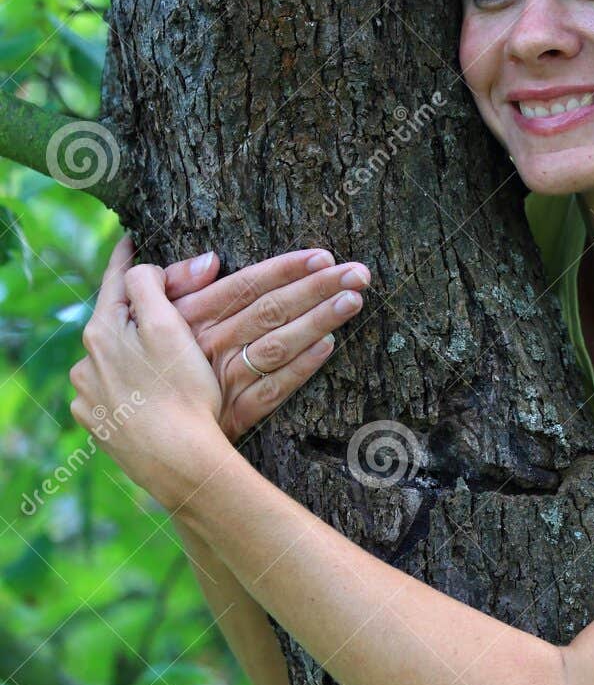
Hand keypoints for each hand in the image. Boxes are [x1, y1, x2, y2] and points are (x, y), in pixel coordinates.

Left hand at [69, 234, 226, 505]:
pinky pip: (113, 395)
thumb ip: (149, 286)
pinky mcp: (99, 428)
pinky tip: (149, 398)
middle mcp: (85, 363)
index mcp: (101, 332)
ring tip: (162, 363)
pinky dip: (128, 388)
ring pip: (111, 361)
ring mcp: (89, 399)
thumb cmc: (181, 390)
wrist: (180, 461)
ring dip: (130, 354)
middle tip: (164, 309)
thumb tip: (142, 269)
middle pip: (112, 324)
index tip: (131, 240)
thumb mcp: (169, 326)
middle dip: (134, 313)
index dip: (126, 257)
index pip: (114, 281)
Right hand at [160, 243, 371, 444]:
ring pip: (277, 345)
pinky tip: (328, 347)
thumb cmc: (151, 362)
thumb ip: (178, 283)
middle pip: (270, 310)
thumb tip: (214, 259)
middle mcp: (211, 345)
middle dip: (316, 288)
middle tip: (358, 273)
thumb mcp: (155, 317)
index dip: (285, 269)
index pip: (245, 285)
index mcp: (191, 317)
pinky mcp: (235, 413)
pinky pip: (272, 390)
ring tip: (353, 301)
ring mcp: (224, 380)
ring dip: (317, 321)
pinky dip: (300, 368)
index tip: (323, 256)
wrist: (144, 428)